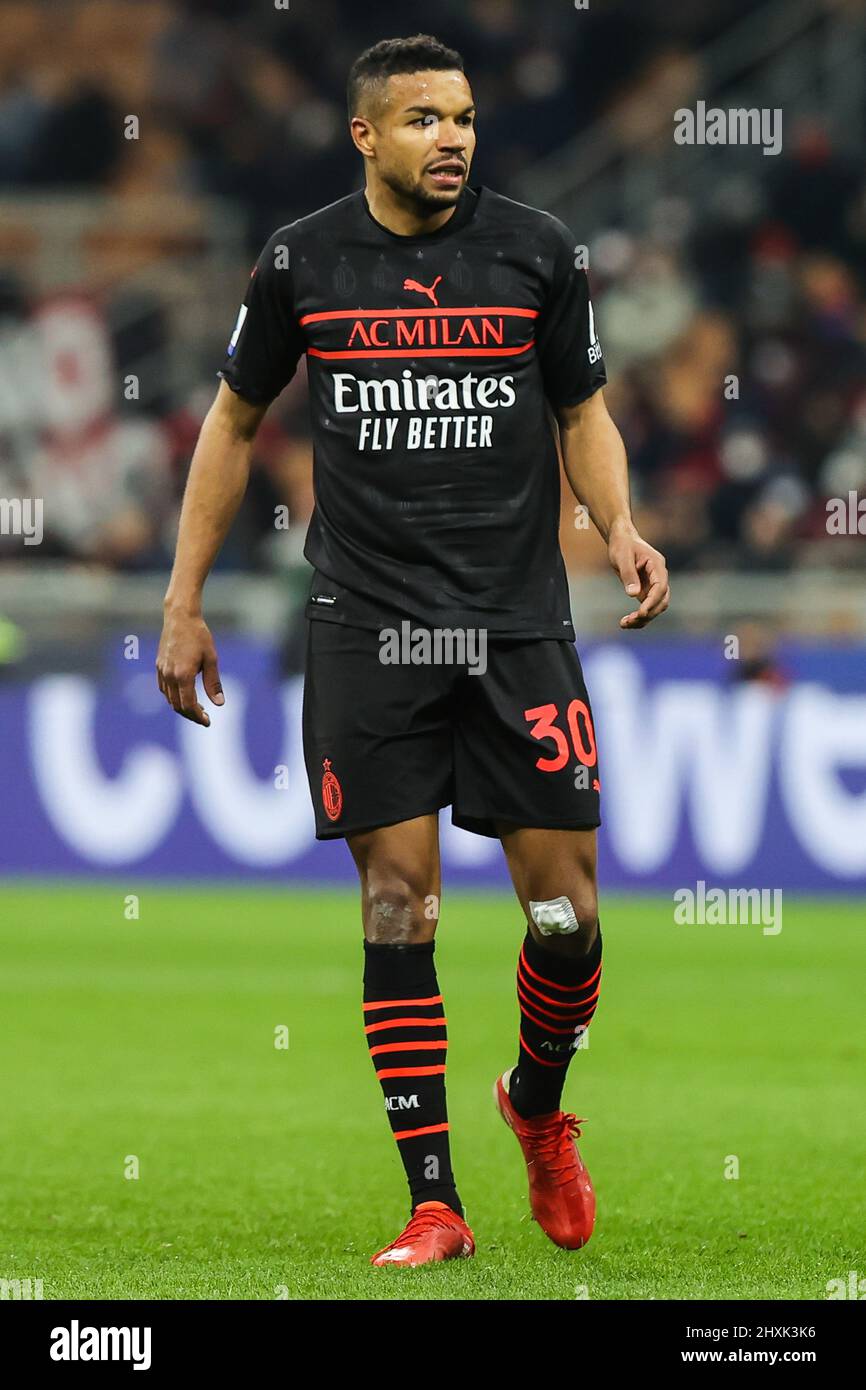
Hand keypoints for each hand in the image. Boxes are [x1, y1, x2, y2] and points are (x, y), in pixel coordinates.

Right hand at [156, 608, 223, 725]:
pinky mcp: (159, 666)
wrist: (180, 617)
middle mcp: (169, 676)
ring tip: (197, 708)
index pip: (188, 705)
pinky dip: (173, 697)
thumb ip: (213, 683)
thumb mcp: (211, 659)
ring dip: (182, 707)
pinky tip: (184, 695)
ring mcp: (162, 671)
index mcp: (183, 675)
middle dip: (191, 715)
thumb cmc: (199, 636)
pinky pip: (164, 689)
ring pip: (169, 698)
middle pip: (177, 705)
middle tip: (204, 718)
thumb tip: (219, 704)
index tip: (207, 721)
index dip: (198, 716)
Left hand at [608, 523, 669, 629]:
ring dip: (644, 618)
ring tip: (625, 624)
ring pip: (656, 607)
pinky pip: (647, 607)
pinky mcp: (647, 591)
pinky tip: (626, 622)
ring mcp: (654, 585)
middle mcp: (659, 576)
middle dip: (648, 613)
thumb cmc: (622, 545)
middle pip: (662, 600)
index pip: (660, 587)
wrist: (622, 540)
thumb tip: (633, 595)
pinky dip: (639, 616)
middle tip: (630, 621)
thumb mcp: (622, 557)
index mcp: (657, 565)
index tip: (641, 612)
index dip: (652, 601)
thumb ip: (628, 574)